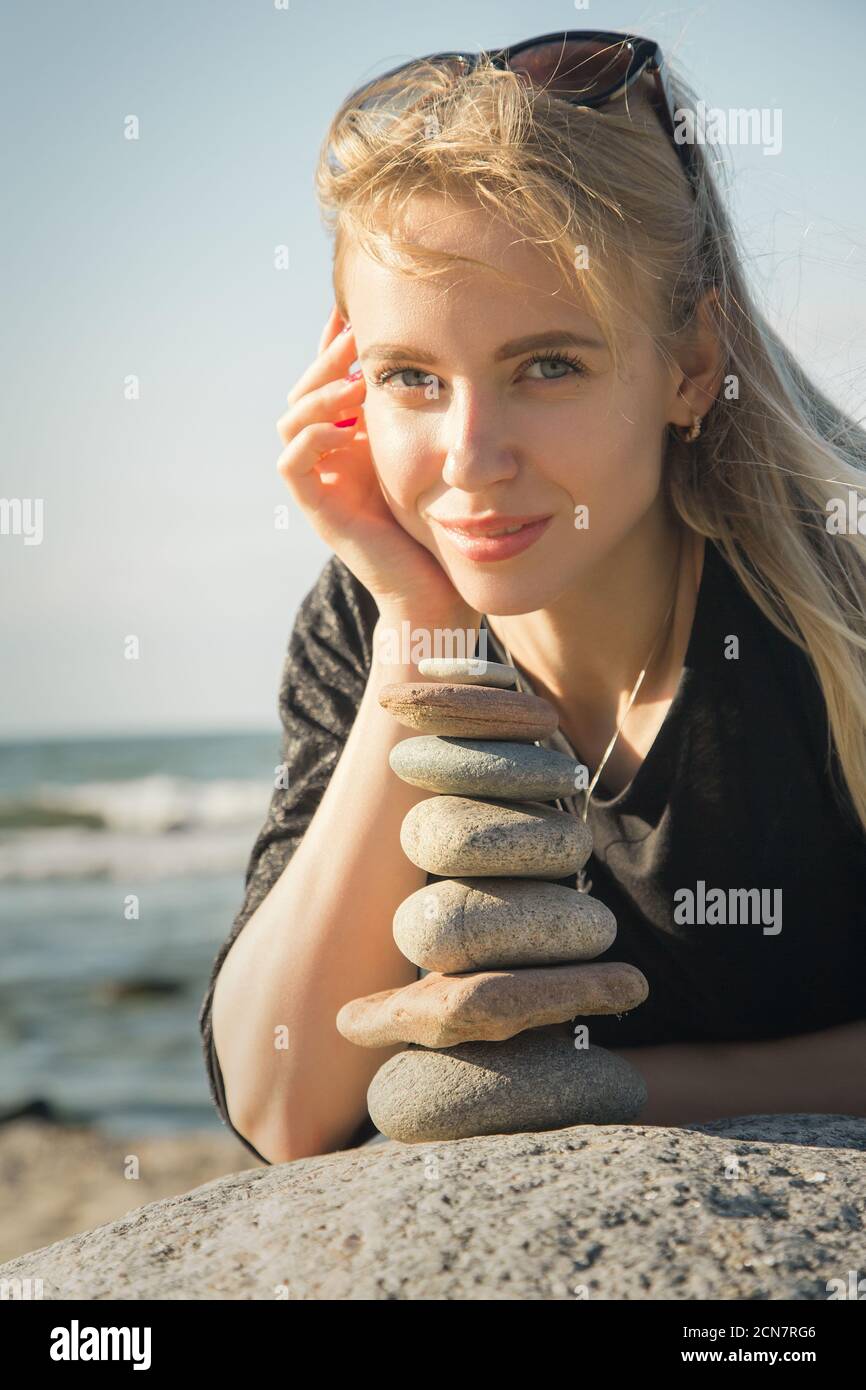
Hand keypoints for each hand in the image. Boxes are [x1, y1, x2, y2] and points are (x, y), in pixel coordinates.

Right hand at [276, 305, 477, 627]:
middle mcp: (332, 454)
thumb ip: (429, 407)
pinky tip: (345, 425)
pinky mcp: (320, 509)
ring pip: (291, 420)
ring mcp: (322, 480)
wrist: (438, 588)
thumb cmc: (447, 522)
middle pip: (306, 389)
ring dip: (318, 394)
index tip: (357, 306)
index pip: (332, 376)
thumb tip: (444, 349)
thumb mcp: (438, 448)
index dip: (337, 341)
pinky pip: (294, 463)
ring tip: (354, 381)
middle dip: (328, 359)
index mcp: (356, 435)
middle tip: (357, 337)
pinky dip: (312, 437)